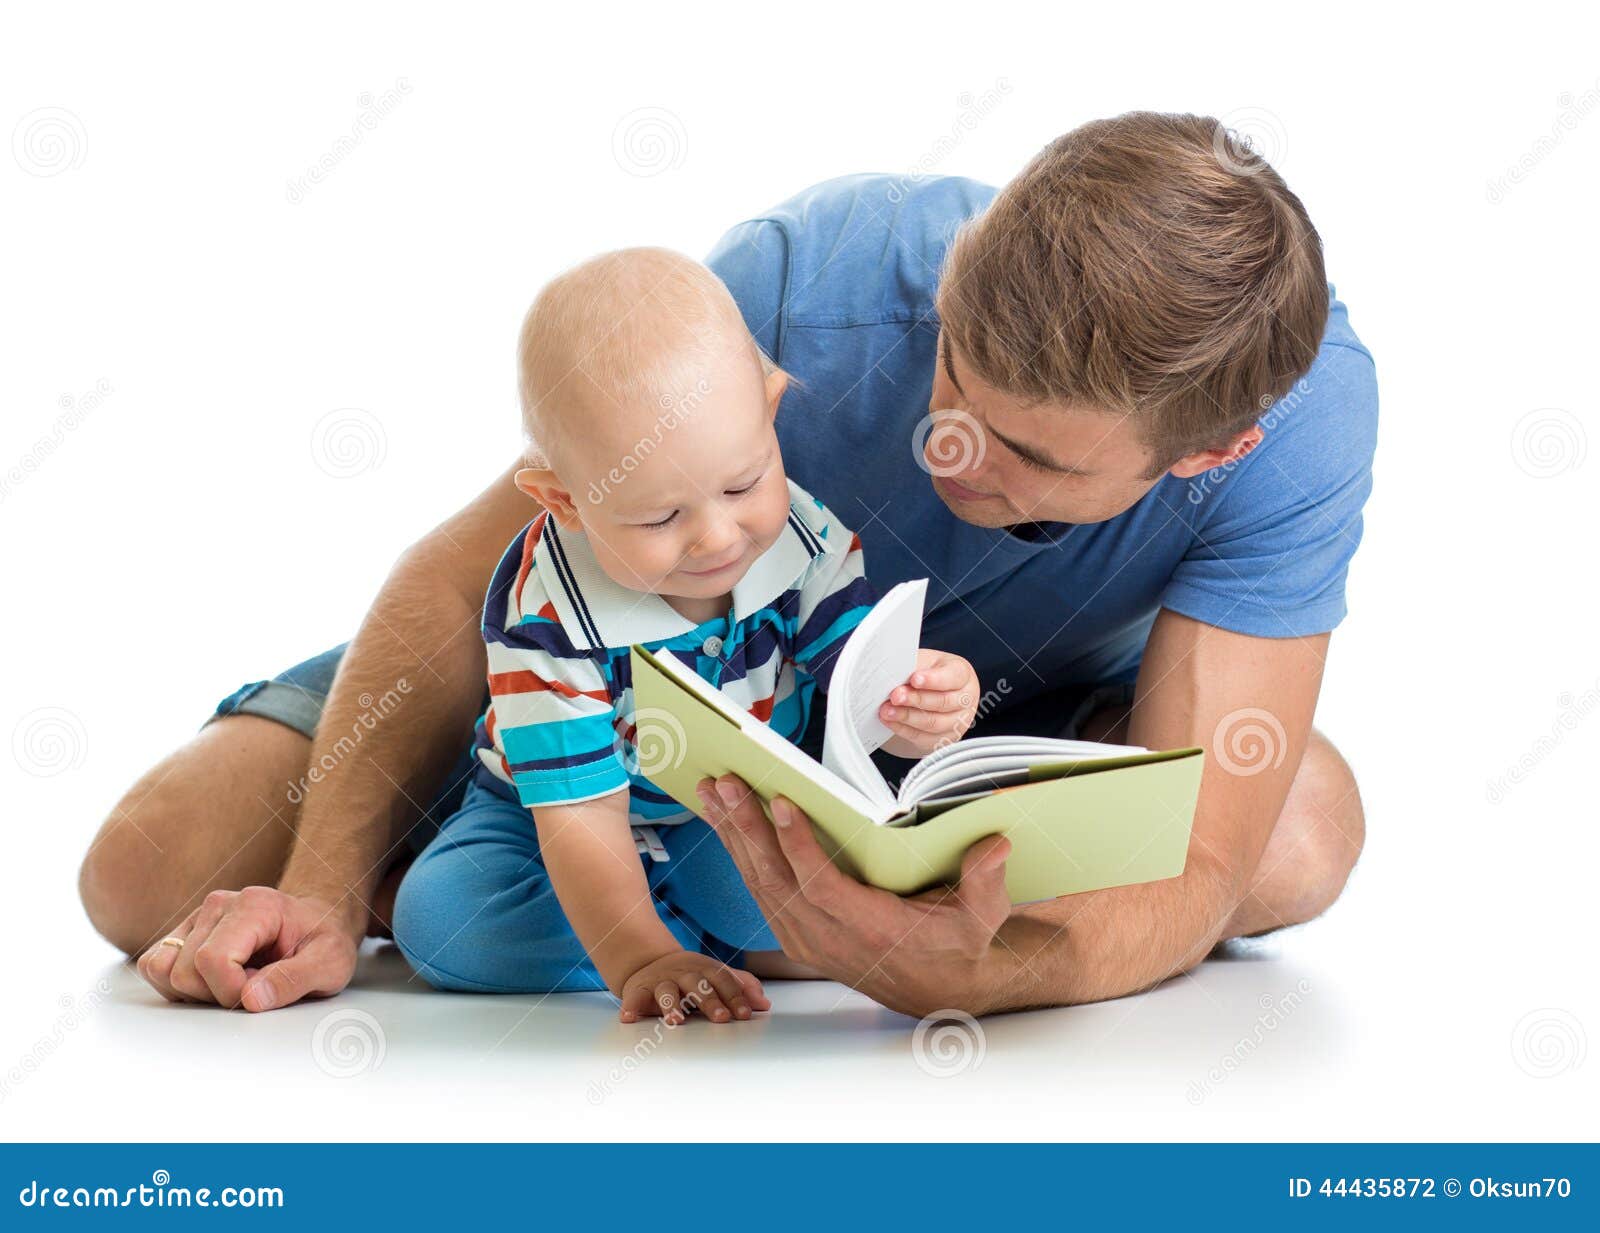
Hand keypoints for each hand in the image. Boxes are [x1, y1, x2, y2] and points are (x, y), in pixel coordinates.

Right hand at [135, 887, 361, 1010]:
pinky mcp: (184, 934)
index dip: (231, 992)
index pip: (212, 959)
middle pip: (184, 972)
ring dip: (197, 992)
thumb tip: (250, 1000)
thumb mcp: (330, 963)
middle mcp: (219, 905)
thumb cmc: (323, 940)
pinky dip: (178, 987)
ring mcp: (197, 917)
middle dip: (218, 995)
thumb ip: (294, 980)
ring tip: (236, 983)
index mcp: (255, 905)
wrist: (317, 922)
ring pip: (163, 971)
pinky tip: (215, 983)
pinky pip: (154, 967)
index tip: (260, 995)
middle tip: (255, 986)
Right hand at [618, 950, 769, 1024]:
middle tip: (721, 1018)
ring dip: (672, 1005)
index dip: (736, 996)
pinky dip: (631, 1006)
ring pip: (667, 991)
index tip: (745, 1014)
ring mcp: (661, 981)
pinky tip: (629, 1018)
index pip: (723, 980)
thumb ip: (741, 987)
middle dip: (710, 1001)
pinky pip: (634, 998)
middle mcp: (684, 973)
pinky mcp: (639, 990)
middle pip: (699, 985)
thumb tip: (764, 1004)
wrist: (649, 962)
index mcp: (705, 969)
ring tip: (677, 1020)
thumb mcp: (715, 976)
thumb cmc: (690, 976)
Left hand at [695, 777, 1013, 1017]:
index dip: (797, 846)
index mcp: (869, 930)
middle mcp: (828, 937)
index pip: (821, 886)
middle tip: (726, 783)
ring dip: (732, 835)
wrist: (938, 987)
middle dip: (746, 828)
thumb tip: (995, 845)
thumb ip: (985, 882)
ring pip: (759, 883)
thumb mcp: (982, 916)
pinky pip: (760, 890)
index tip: (781, 803)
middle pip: (776, 879)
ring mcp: (806, 938)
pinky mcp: (796, 932)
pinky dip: (739, 853)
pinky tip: (723, 822)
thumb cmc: (958, 942)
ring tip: (711, 792)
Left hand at [879, 649, 979, 756]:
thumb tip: (894, 670)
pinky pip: (924, 738)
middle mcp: (965, 700)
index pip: (952, 677)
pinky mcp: (944, 739)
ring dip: (907, 717)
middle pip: (943, 702)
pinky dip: (904, 730)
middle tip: (895, 696)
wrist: (928, 693)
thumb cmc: (928, 674)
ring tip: (887, 710)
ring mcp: (957, 722)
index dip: (933, 679)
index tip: (914, 679)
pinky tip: (891, 721)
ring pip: (934, 723)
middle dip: (916, 699)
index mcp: (962, 674)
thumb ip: (914, 666)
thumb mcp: (924, 662)